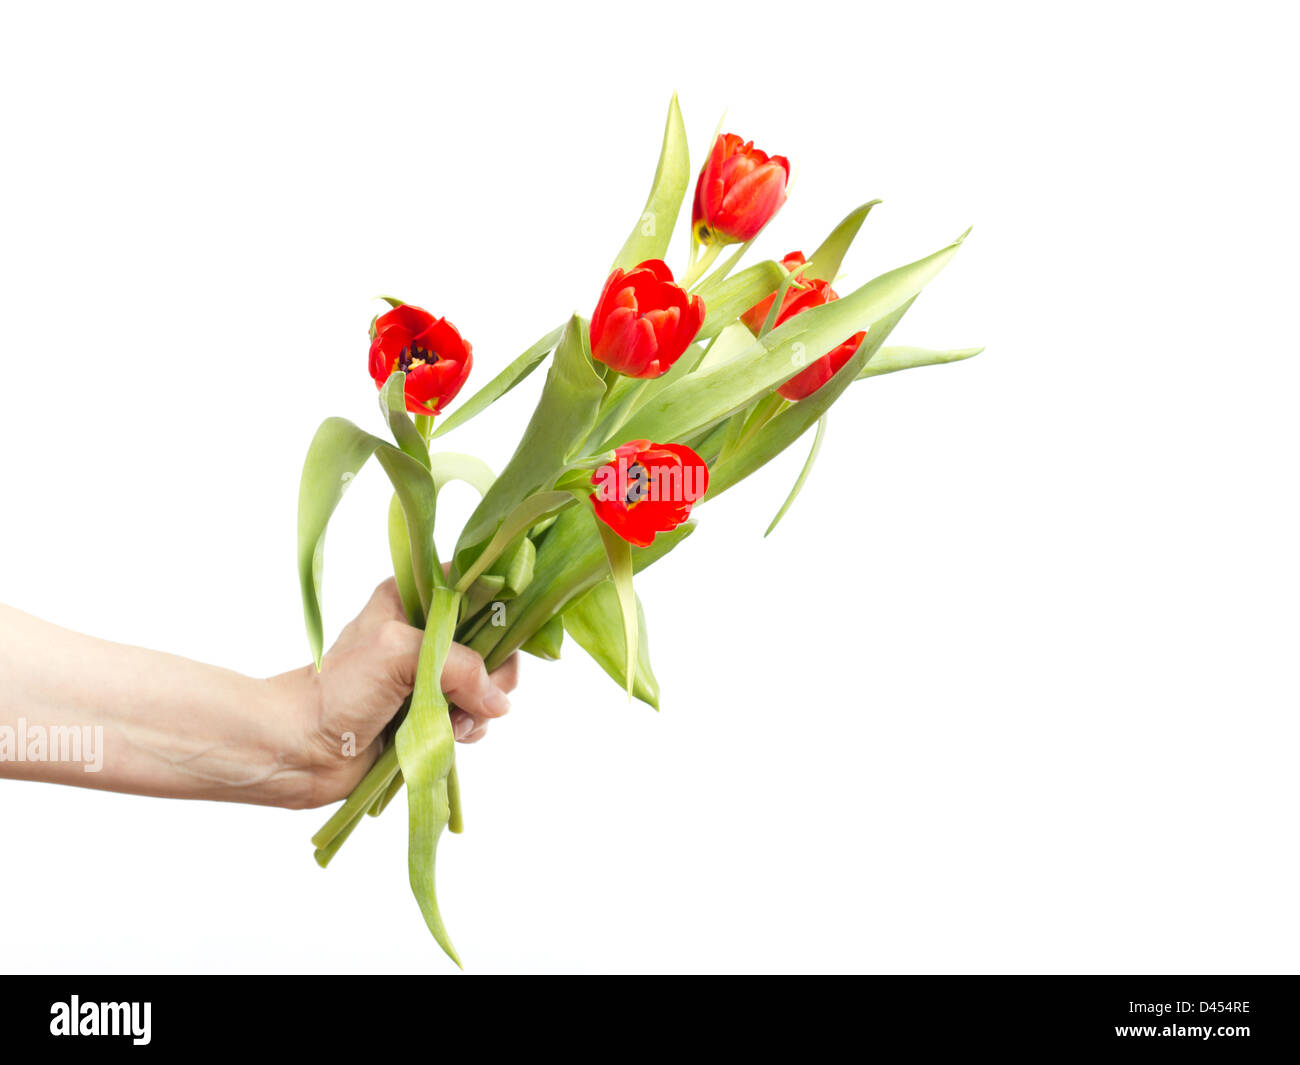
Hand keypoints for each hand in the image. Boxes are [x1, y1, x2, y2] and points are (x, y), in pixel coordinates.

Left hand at [282, 579, 517, 806]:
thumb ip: (459, 665)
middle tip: (474, 695)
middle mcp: (427, 632)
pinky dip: (471, 728)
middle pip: (494, 641)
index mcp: (413, 599)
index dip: (498, 608)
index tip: (502, 638)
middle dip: (493, 672)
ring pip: (489, 683)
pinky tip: (449, 736)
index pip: (475, 586)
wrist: (301, 750)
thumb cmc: (337, 691)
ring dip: (480, 707)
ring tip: (453, 722)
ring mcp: (432, 675)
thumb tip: (497, 701)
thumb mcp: (397, 654)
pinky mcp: (433, 713)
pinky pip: (476, 715)